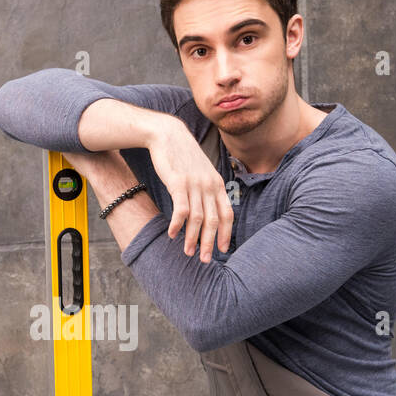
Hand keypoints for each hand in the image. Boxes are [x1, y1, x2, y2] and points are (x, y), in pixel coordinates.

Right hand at [147, 120, 233, 262]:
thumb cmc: (183, 156)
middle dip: (209, 243)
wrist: (168, 134)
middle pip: (213, 221)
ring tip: (188, 252)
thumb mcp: (202, 171)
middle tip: (204, 260)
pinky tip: (172, 234)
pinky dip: (177, 225)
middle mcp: (209, 185)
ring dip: (192, 238)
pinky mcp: (178, 183)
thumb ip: (207, 189)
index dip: (226, 234)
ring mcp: (194, 184)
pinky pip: (180, 210)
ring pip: (197, 219)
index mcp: (217, 184)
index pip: (227, 214)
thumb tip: (208, 210)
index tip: (222, 250)